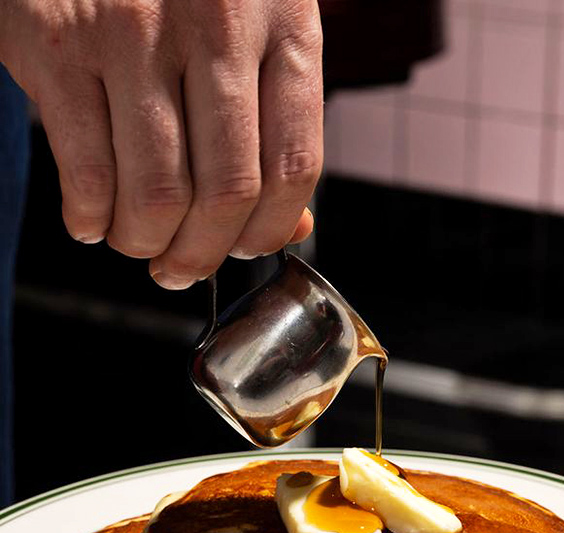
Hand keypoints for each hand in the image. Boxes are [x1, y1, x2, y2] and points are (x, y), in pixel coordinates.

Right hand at [0, 0, 322, 288]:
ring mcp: (133, 30)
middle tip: (180, 267)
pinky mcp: (59, 42)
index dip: (269, 230)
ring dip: (145, 243)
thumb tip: (291, 229)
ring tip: (137, 241)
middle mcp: (216, 22)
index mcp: (283, 22)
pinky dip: (90, 219)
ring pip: (158, 194)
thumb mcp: (256, 33)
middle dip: (201, 254)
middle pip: (227, 192)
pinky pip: (88, 173)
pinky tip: (91, 220)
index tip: (245, 249)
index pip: (292, 165)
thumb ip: (275, 126)